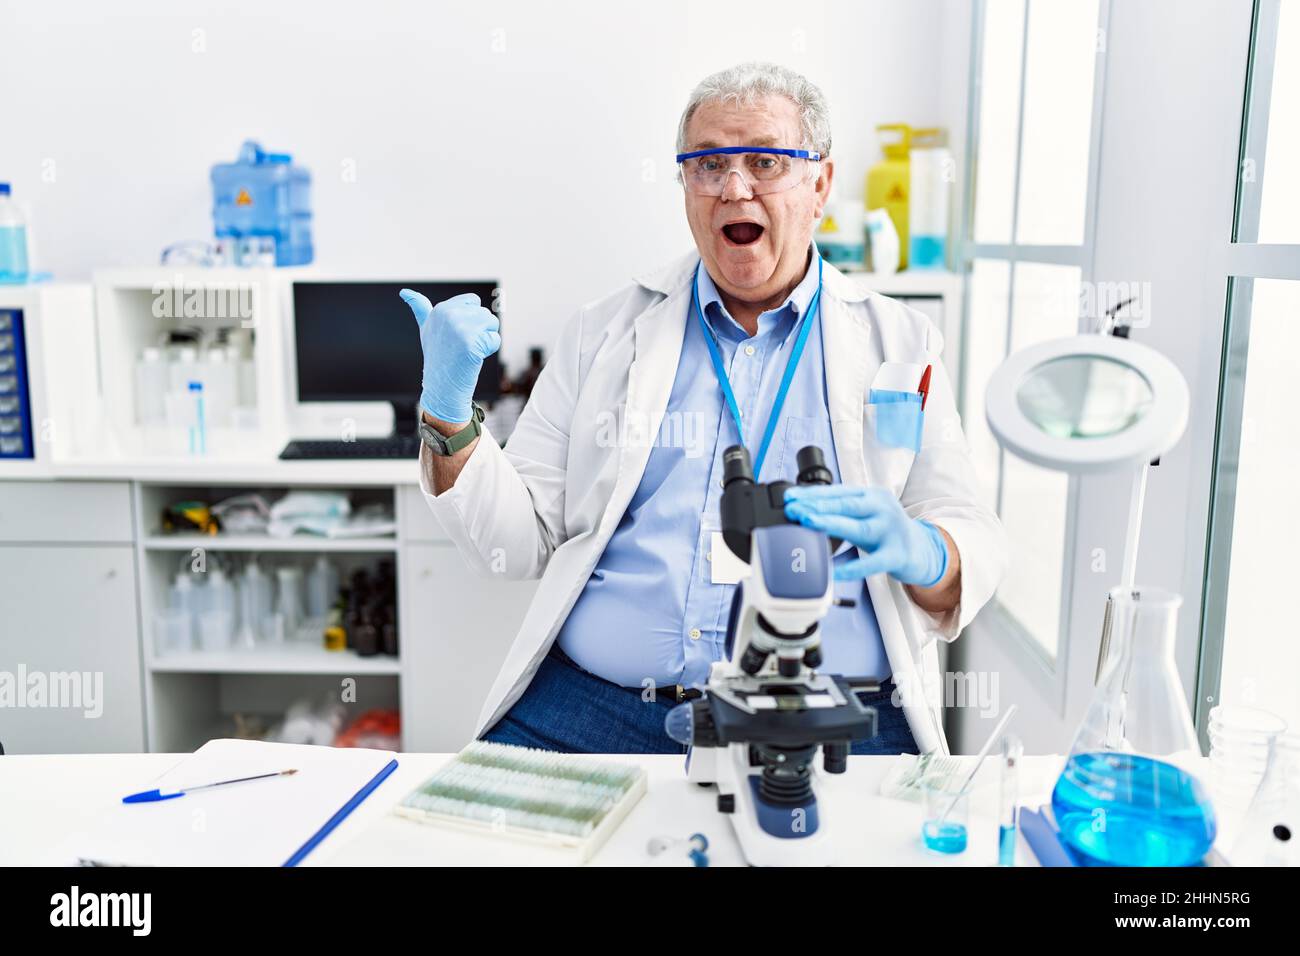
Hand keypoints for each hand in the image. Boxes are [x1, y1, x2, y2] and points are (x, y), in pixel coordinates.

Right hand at [399, 289, 499, 423]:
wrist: (442, 386)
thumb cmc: (437, 356)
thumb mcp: (426, 329)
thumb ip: (419, 308)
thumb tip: (404, 291)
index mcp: (440, 309)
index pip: (474, 301)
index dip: (470, 319)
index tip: (456, 334)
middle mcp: (449, 314)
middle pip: (485, 313)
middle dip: (479, 330)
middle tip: (461, 346)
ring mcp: (460, 328)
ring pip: (492, 323)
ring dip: (485, 339)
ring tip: (467, 351)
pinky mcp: (472, 343)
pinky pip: (494, 340)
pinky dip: (488, 350)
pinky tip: (473, 358)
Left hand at [783, 485, 947, 586]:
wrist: (922, 550)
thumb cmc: (886, 530)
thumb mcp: (867, 513)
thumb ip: (841, 511)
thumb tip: (804, 512)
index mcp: (872, 495)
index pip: (839, 491)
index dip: (812, 494)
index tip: (790, 497)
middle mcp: (882, 508)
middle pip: (846, 504)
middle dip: (817, 505)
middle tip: (793, 509)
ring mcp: (890, 531)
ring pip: (857, 527)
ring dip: (831, 524)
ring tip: (808, 523)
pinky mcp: (896, 555)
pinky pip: (871, 563)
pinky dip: (851, 568)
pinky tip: (833, 572)